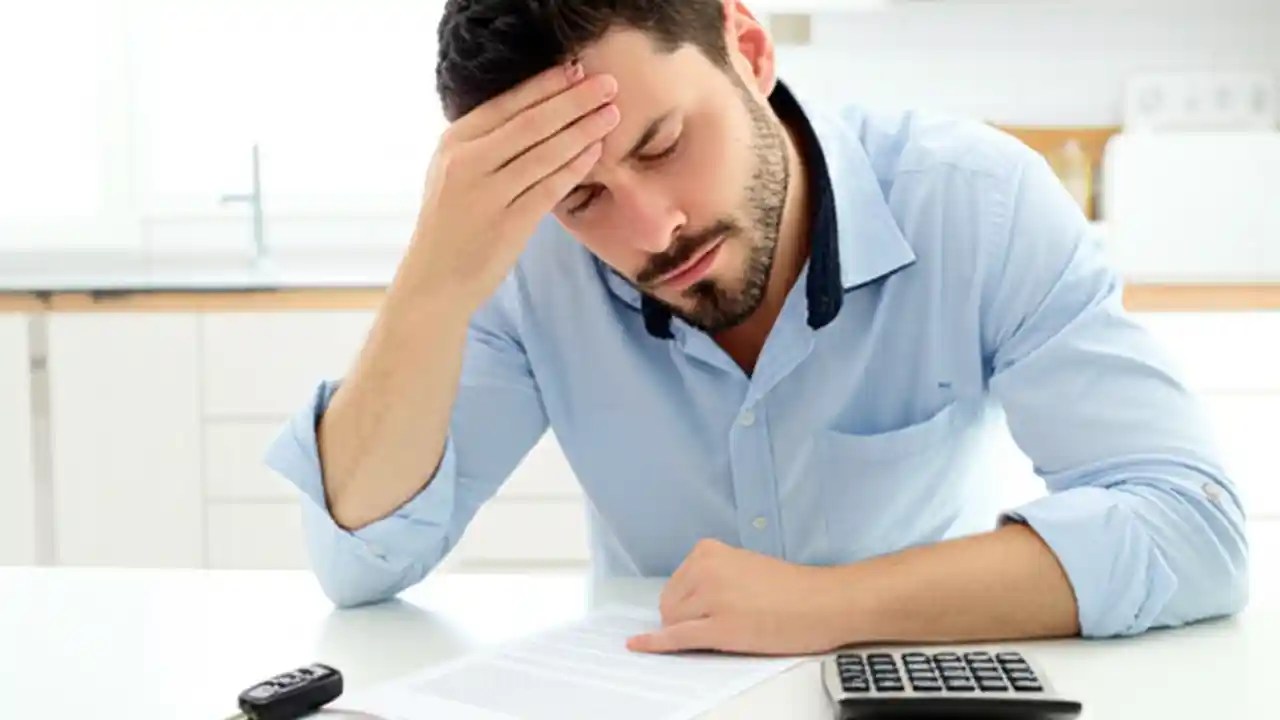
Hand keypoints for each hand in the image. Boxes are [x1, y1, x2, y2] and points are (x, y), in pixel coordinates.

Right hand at [405, 61, 620, 309]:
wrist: (435, 280)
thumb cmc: (452, 223)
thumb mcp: (455, 172)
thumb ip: (486, 143)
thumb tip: (536, 109)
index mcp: (455, 142)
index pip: (507, 103)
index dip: (546, 85)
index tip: (577, 70)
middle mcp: (468, 162)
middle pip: (531, 121)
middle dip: (574, 100)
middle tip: (608, 84)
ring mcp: (487, 193)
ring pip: (545, 152)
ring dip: (584, 129)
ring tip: (612, 114)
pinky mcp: (508, 224)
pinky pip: (550, 187)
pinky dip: (576, 166)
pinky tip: (596, 151)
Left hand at [626, 539, 854, 655]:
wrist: (823, 602)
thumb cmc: (792, 587)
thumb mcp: (743, 564)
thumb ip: (713, 574)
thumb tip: (688, 597)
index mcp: (708, 551)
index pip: (675, 584)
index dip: (688, 603)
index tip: (706, 608)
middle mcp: (704, 570)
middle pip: (669, 604)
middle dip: (685, 618)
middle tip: (725, 620)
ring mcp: (710, 600)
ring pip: (673, 623)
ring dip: (690, 632)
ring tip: (730, 627)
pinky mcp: (719, 629)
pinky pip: (676, 638)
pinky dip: (654, 644)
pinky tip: (637, 646)